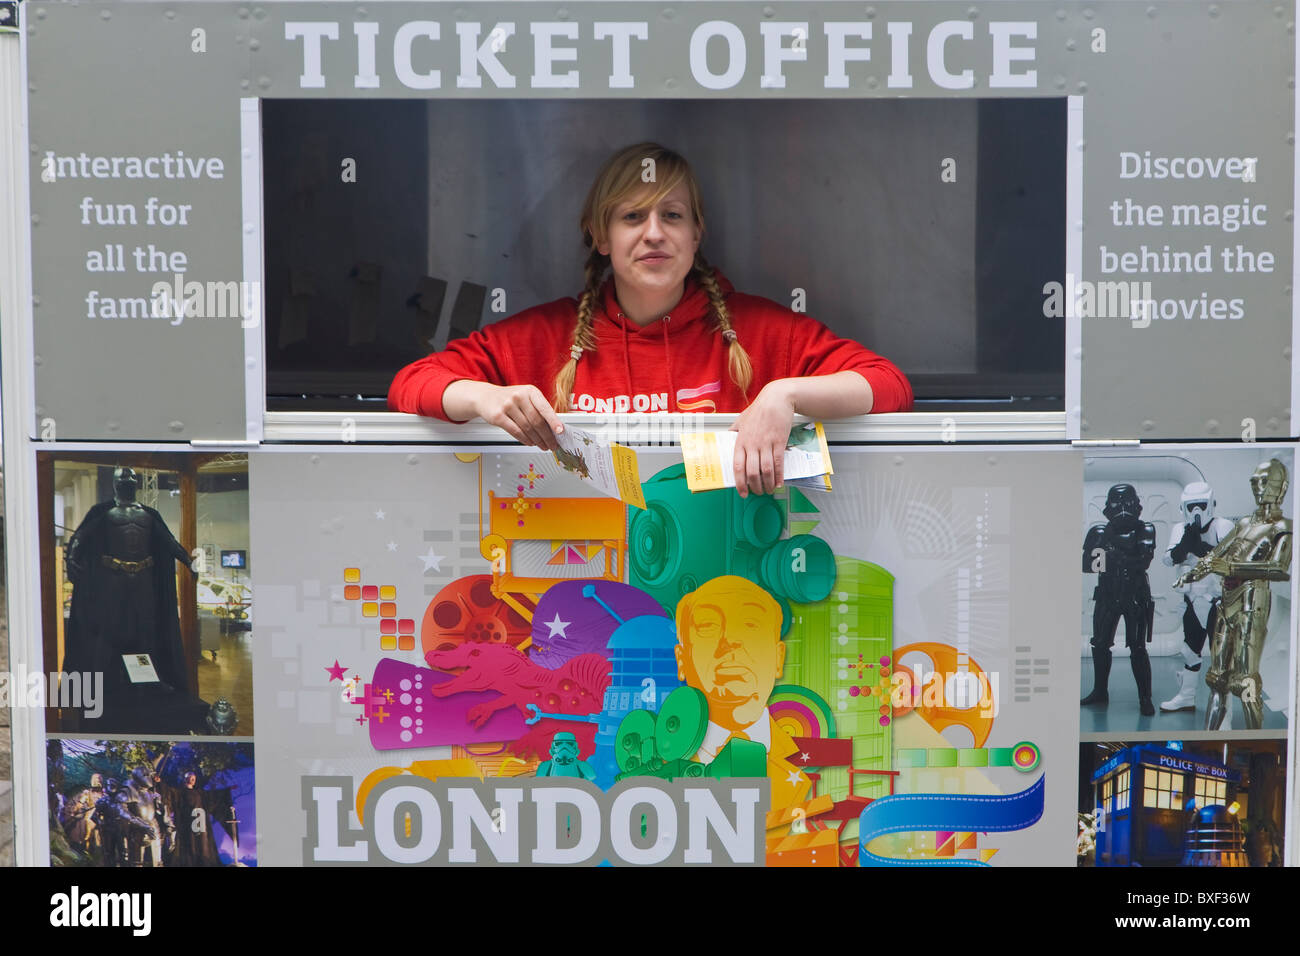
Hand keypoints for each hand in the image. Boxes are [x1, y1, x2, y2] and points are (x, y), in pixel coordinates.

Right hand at [459, 382, 563, 450]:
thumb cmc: (509, 398)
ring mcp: (507, 406)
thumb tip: (554, 427)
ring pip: (527, 428)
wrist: (485, 397)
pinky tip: (530, 442)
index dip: (554, 421)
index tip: (560, 431)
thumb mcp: (525, 397)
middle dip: (547, 436)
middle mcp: (519, 396)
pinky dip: (525, 439)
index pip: (544, 408)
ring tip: (542, 445)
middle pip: (537, 421)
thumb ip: (538, 408)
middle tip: (552, 444)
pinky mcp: (498, 416)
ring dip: (537, 440)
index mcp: (530, 391)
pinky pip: (515, 432)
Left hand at [730, 381, 795, 497]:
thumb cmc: (759, 410)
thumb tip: (727, 439)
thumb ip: (734, 432)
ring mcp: (766, 444)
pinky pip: (779, 463)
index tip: (742, 492)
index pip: (737, 466)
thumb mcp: (740, 420)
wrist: (776, 400)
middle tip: (757, 493)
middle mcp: (752, 444)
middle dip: (754, 486)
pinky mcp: (779, 442)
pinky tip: (778, 482)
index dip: (739, 482)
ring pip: (766, 470)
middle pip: (752, 472)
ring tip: (768, 490)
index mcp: (741, 441)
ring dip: (767, 484)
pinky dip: (779, 476)